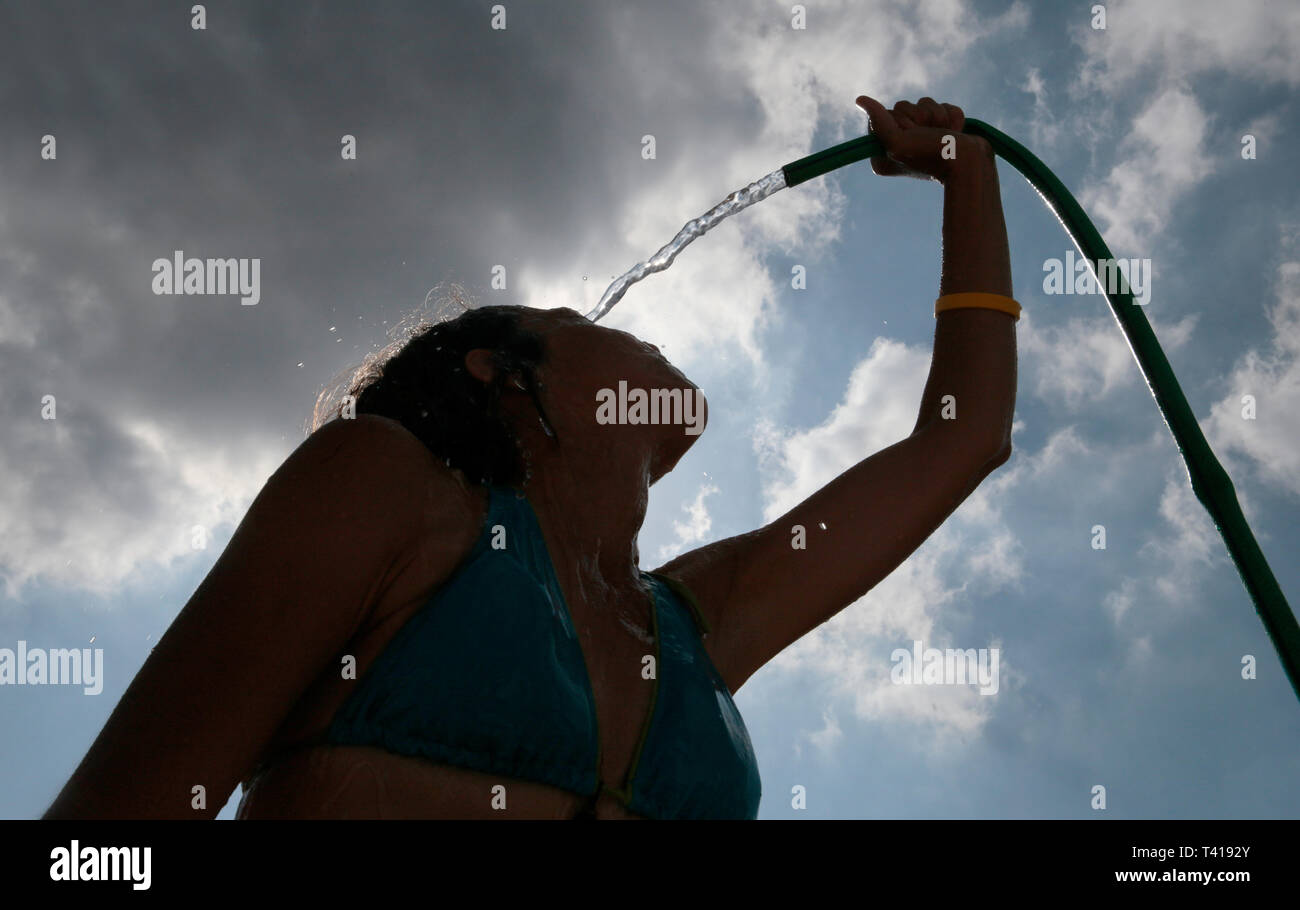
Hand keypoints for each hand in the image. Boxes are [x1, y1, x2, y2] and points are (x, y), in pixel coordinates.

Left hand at [855, 95, 988, 182]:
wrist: (972, 165)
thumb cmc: (933, 157)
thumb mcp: (898, 142)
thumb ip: (878, 122)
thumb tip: (860, 99)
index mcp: (883, 152)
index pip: (883, 115)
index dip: (901, 121)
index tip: (911, 136)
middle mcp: (902, 142)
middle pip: (903, 106)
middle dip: (921, 117)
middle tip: (931, 136)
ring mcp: (924, 134)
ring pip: (925, 103)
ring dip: (938, 116)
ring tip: (945, 134)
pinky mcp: (943, 127)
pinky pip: (943, 105)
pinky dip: (952, 116)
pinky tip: (955, 131)